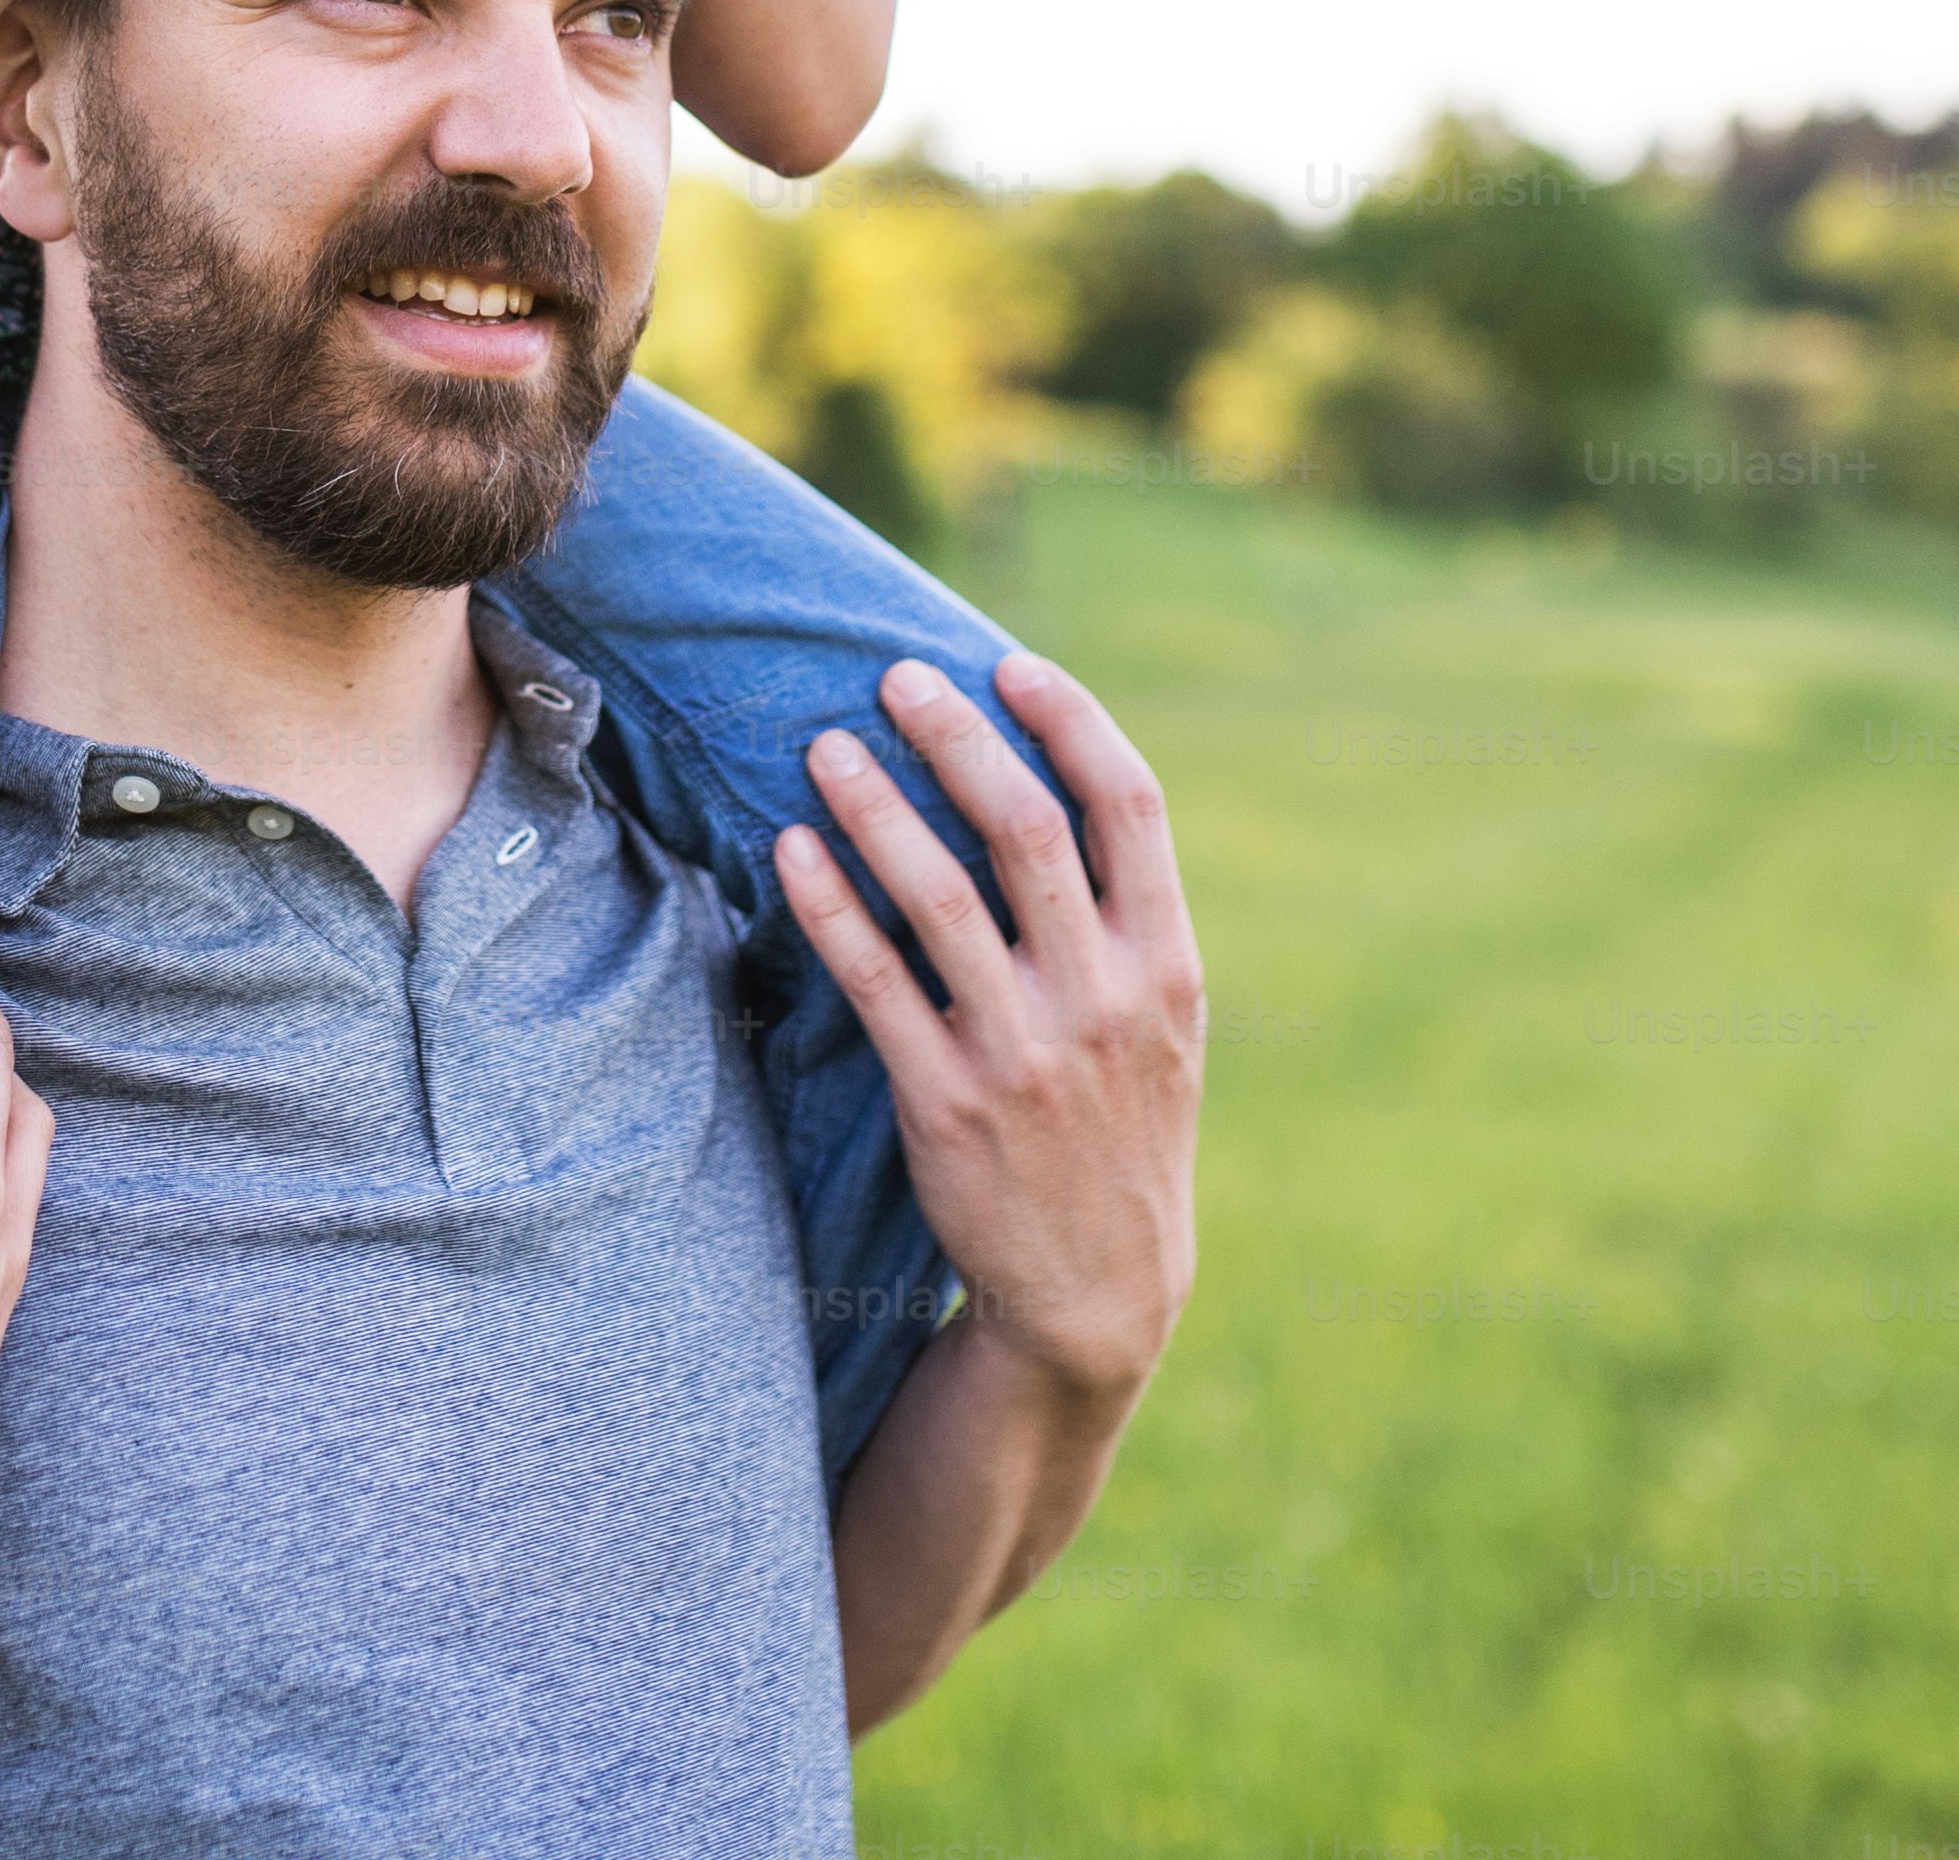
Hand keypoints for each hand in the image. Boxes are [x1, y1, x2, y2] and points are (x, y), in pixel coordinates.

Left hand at [775, 656, 1204, 1402]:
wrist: (1099, 1292)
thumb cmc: (1118, 1129)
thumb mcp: (1160, 1024)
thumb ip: (1123, 918)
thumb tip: (1048, 785)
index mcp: (1167, 964)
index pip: (1130, 806)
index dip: (1071, 721)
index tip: (1009, 665)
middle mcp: (1103, 998)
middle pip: (1026, 829)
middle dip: (956, 737)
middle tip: (893, 676)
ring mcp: (1024, 1052)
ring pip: (938, 895)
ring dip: (875, 806)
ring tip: (824, 745)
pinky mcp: (947, 1103)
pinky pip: (876, 982)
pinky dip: (830, 906)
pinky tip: (791, 851)